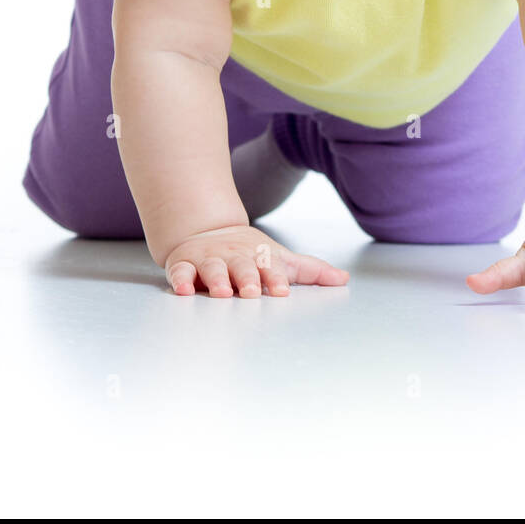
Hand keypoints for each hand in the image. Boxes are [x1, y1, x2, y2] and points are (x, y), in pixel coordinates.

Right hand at [163, 224, 349, 297]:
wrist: (209, 231)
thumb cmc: (251, 253)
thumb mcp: (280, 258)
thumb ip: (310, 271)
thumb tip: (344, 279)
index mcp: (259, 256)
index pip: (270, 266)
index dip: (276, 277)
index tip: (281, 291)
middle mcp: (235, 257)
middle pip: (242, 266)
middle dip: (247, 278)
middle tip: (252, 292)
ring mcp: (209, 260)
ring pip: (212, 268)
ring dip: (217, 280)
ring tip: (222, 293)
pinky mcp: (185, 265)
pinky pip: (180, 272)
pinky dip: (180, 280)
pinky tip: (183, 291)